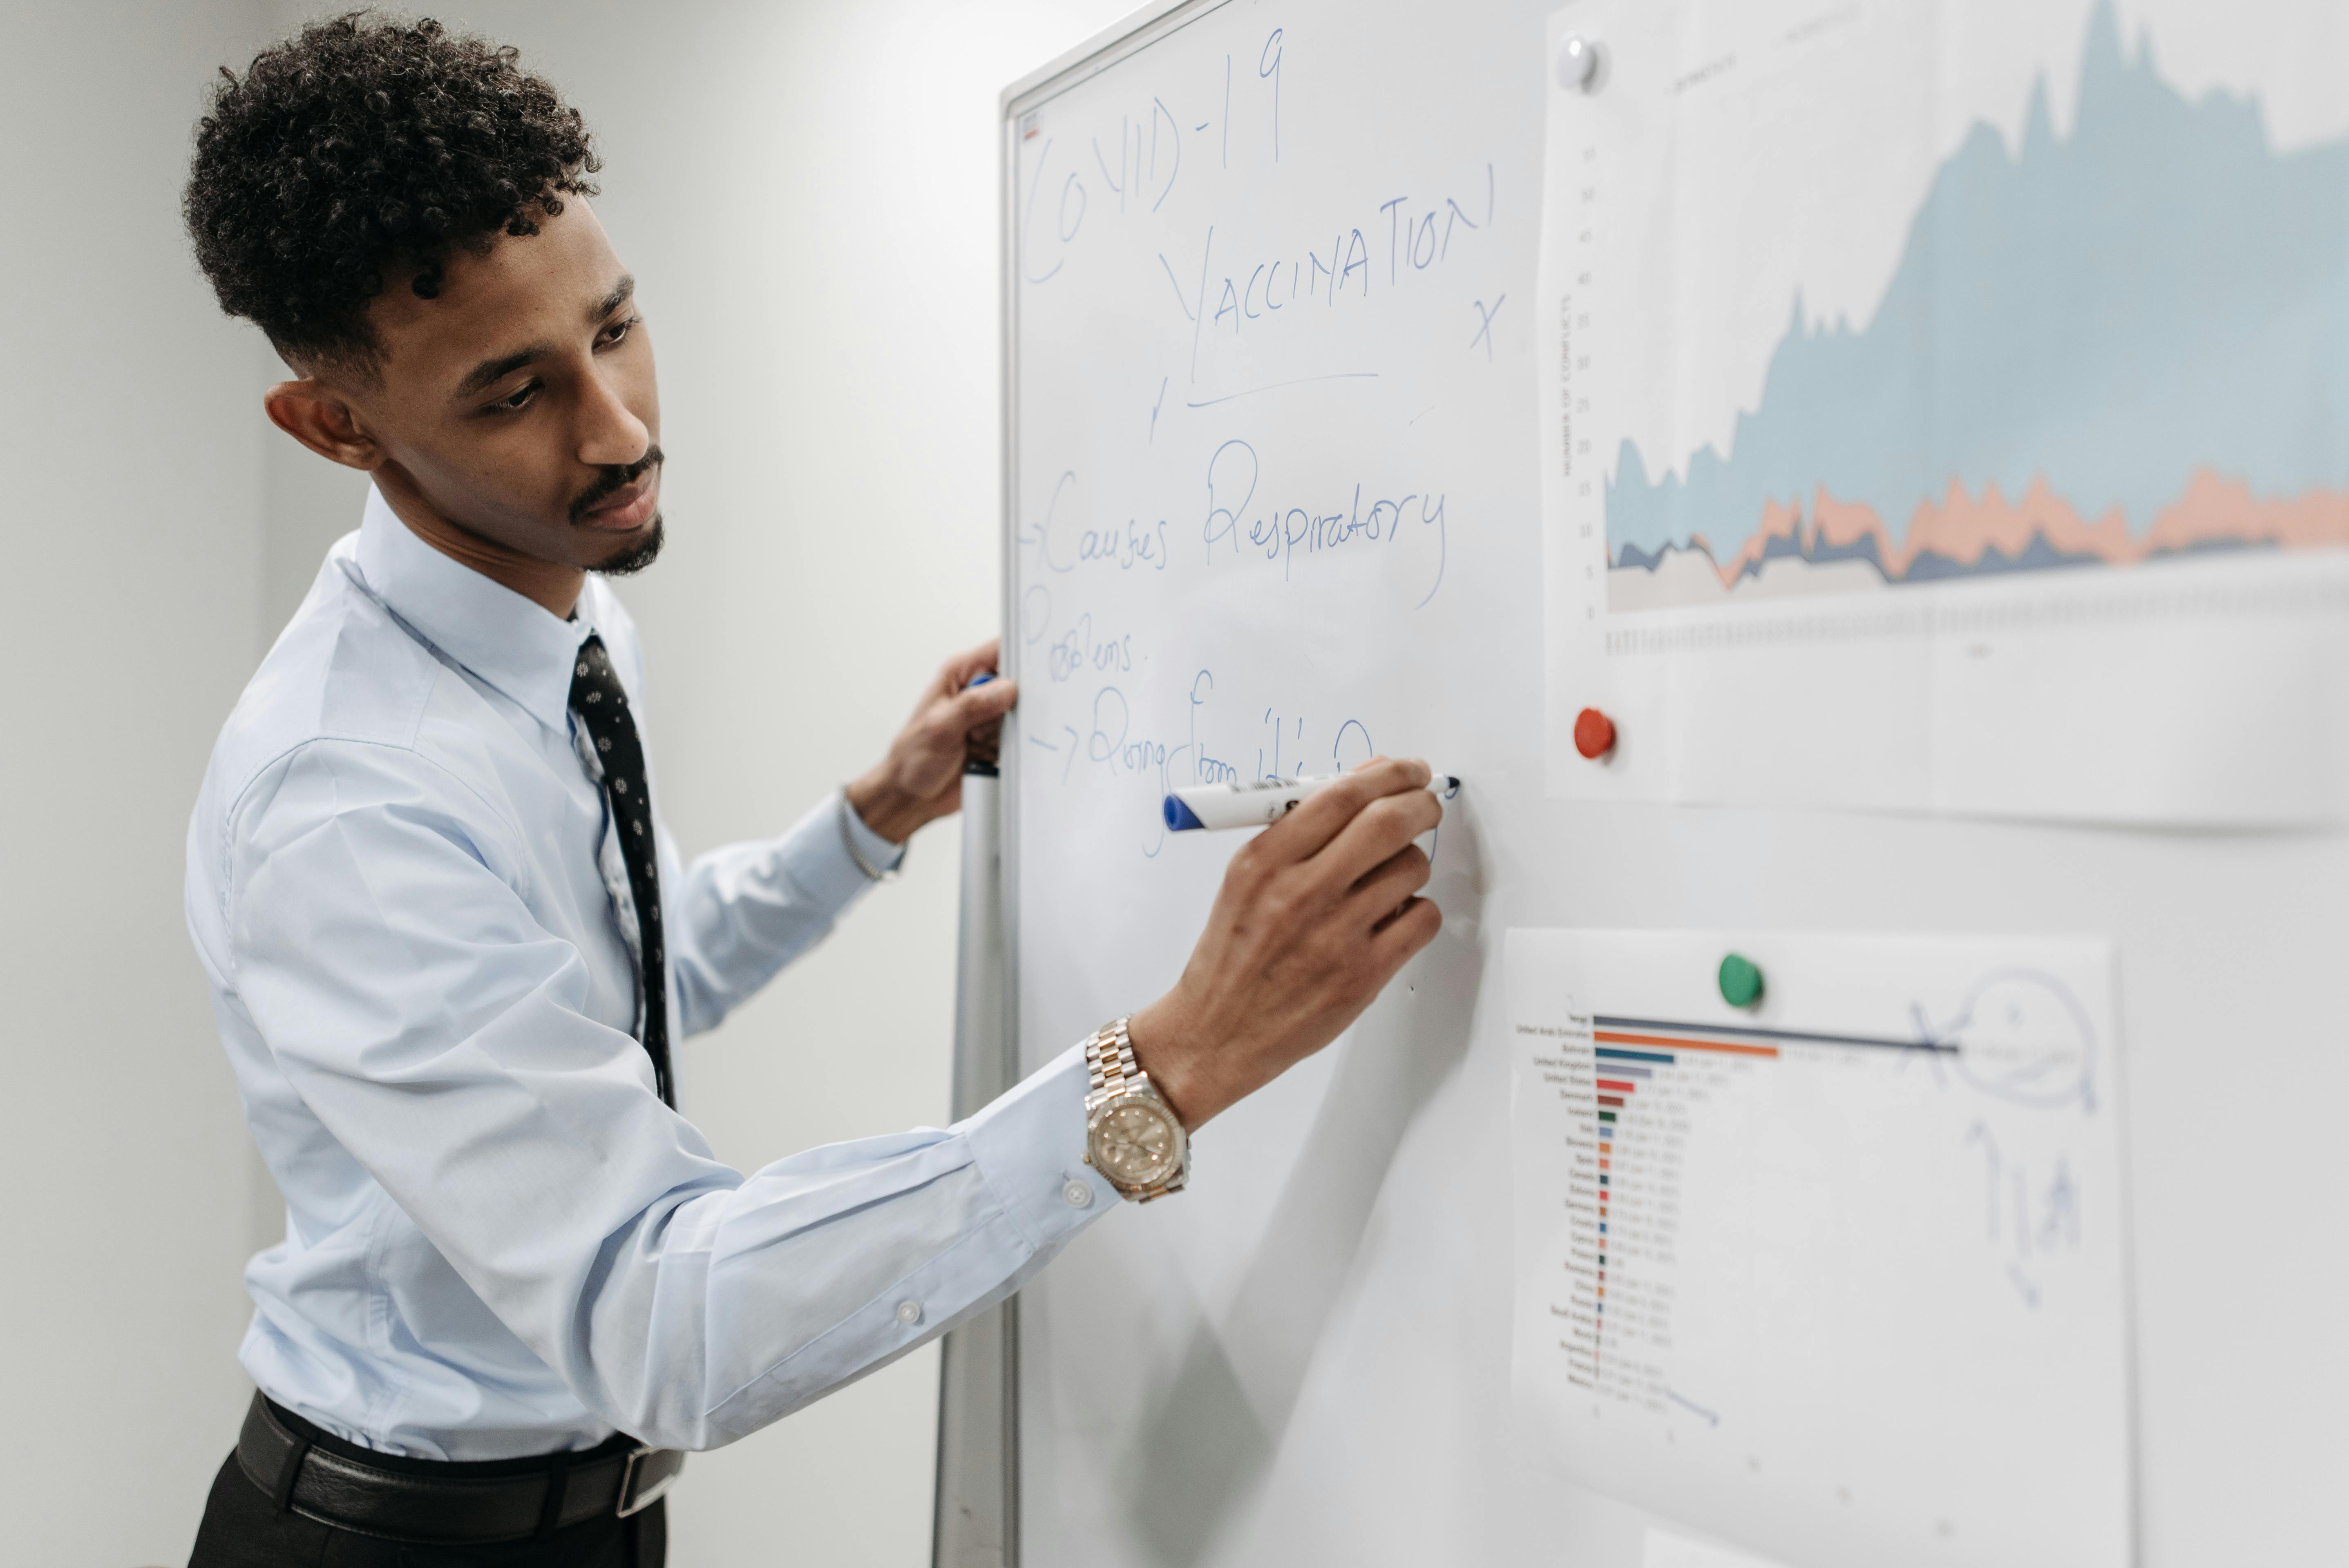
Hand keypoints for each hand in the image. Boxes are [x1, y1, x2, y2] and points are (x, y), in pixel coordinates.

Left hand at [844, 641, 1018, 843]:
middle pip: (1019, 683)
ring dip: (1013, 731)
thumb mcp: (940, 727)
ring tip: (982, 745)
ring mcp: (989, 718)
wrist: (911, 797)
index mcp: (960, 675)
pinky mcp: (997, 741)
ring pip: (1022, 715)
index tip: (1037, 670)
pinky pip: (1020, 739)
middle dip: (1020, 703)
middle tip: (999, 722)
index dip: (1021, 655)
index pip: (999, 650)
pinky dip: (1015, 749)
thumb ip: (973, 705)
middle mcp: (977, 693)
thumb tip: (1007, 689)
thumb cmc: (912, 758)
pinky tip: (990, 757)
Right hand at [1125, 758, 1444, 1128]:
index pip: (1340, 795)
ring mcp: (1336, 935)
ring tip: (1388, 878)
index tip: (1408, 769)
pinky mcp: (1364, 975)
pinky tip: (1393, 918)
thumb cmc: (1233, 954)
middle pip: (1387, 823)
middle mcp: (1300, 893)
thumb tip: (1365, 786)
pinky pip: (1422, 918)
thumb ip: (1298, 834)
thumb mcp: (1245, 879)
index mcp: (1265, 862)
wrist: (1218, 1032)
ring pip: (1411, 868)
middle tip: (1426, 803)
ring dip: (1412, 863)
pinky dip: (1417, 911)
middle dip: (1420, 803)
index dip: (1387, 773)